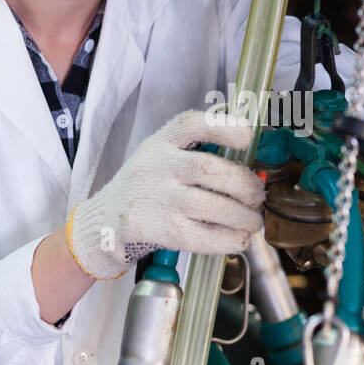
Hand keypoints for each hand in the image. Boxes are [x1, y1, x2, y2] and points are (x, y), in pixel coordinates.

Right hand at [66, 110, 266, 278]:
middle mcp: (158, 167)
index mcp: (161, 142)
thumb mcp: (160, 153)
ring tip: (254, 220)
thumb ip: (197, 152)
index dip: (224, 127)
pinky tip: (240, 238)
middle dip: (244, 184)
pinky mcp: (161, 230)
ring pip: (212, 206)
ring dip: (243, 216)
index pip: (191, 124)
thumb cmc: (145, 185)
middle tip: (258, 195)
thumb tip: (252, 167)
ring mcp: (159, 200)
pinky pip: (203, 236)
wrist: (105, 220)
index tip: (249, 135)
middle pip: (209, 169)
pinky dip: (229, 239)